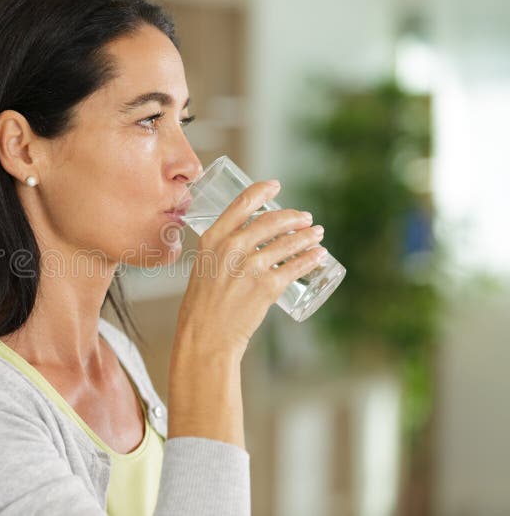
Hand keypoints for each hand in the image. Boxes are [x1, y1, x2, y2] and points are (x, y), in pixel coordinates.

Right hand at [176, 180, 326, 358]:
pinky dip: (312, 259)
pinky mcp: (268, 286)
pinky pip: (297, 267)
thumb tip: (247, 243)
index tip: (276, 186)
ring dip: (308, 236)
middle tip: (305, 218)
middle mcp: (232, 247)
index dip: (262, 191)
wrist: (205, 336)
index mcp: (212, 239)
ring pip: (289, 242)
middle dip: (293, 217)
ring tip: (317, 235)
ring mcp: (251, 266)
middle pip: (271, 221)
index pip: (241, 203)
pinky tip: (319, 256)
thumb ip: (222, 251)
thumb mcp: (204, 267)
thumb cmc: (202, 305)